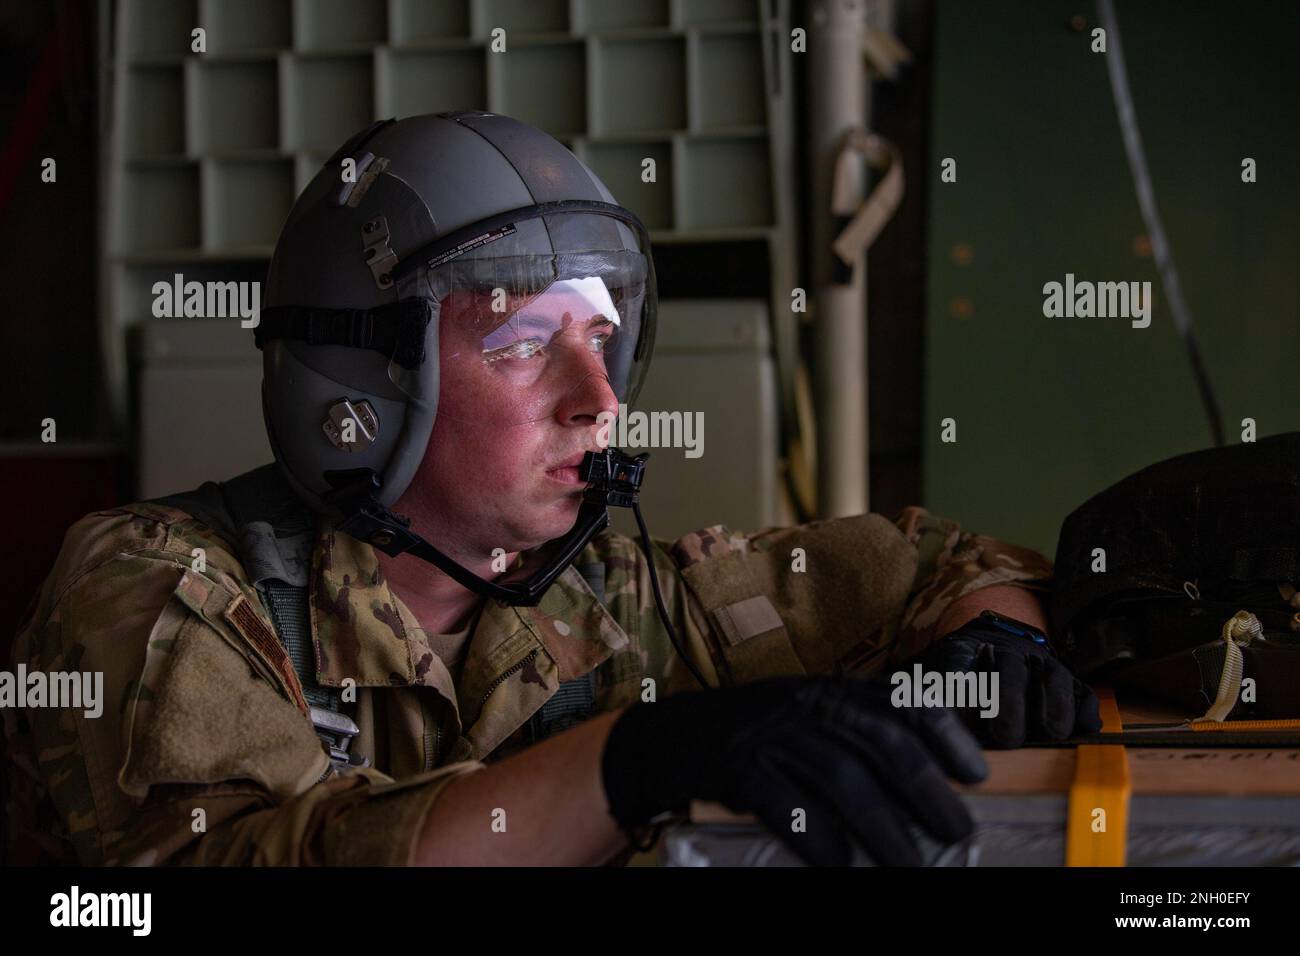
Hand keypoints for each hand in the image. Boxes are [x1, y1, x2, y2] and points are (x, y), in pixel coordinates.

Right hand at [600, 675, 987, 865]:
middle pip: (881, 742)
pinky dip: (817, 837)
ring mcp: (771, 733)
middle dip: (927, 790)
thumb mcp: (810, 720)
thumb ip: (859, 737)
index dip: (946, 733)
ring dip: (882, 827)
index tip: (976, 773)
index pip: (903, 699)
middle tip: (958, 831)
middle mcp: (807, 704)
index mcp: (832, 691)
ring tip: (910, 865)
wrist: (672, 738)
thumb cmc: (756, 736)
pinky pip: (786, 804)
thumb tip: (930, 781)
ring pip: (840, 778)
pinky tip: (840, 865)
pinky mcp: (738, 767)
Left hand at [915, 617, 1101, 747]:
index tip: (954, 716)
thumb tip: (891, 704)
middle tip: (1005, 735)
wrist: (993, 641)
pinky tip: (1084, 727)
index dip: (956, 687)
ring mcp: (1039, 664)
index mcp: (963, 650)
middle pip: (1009, 673)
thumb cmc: (955, 670)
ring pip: (1050, 678)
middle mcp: (1004, 652)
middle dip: (1008, 703)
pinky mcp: (1066, 679)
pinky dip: (1083, 707)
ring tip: (1052, 731)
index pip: (957, 665)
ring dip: (1053, 704)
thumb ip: (910, 690)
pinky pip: (1081, 690)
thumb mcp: (927, 671)